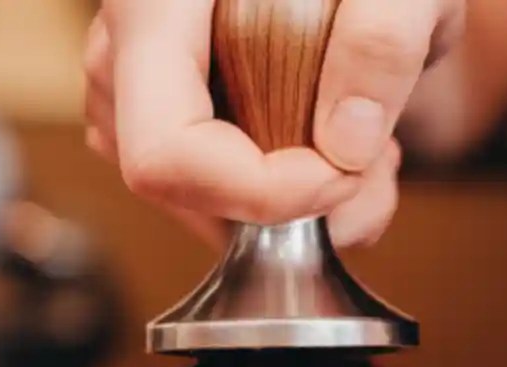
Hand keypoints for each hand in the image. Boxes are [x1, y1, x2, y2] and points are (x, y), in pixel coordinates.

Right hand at [84, 0, 464, 246]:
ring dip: (291, 206)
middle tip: (374, 162)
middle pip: (179, 187)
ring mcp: (129, 93)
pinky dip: (275, 198)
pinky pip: (202, 196)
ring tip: (359, 145)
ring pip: (193, 204)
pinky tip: (325, 146)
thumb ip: (384, 37)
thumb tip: (347, 146)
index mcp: (152, 4)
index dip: (257, 192)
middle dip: (288, 205)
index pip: (166, 150)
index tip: (345, 173)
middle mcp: (121, 52)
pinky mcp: (156, 119)